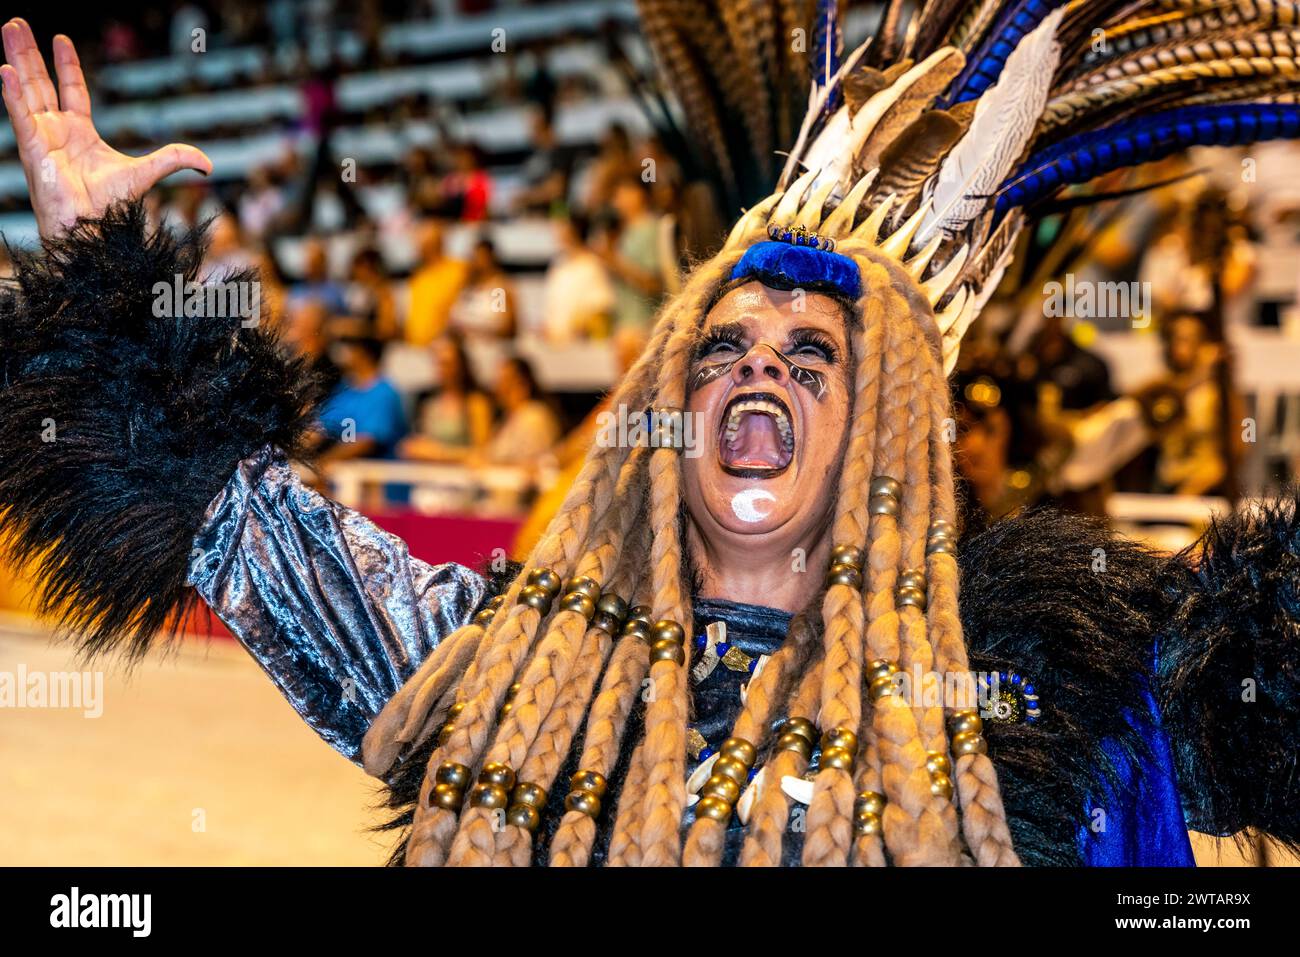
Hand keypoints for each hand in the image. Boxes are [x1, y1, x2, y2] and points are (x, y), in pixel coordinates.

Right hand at [0, 19, 211, 237]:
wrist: (93, 228)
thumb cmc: (112, 206)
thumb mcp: (148, 173)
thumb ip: (174, 159)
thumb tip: (208, 164)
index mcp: (80, 132)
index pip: (71, 89)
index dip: (66, 64)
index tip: (60, 39)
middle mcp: (57, 130)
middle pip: (40, 83)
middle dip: (29, 53)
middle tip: (17, 24)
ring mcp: (42, 137)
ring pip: (25, 89)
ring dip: (16, 59)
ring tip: (8, 28)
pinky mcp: (32, 148)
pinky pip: (18, 114)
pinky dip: (11, 92)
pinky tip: (4, 68)